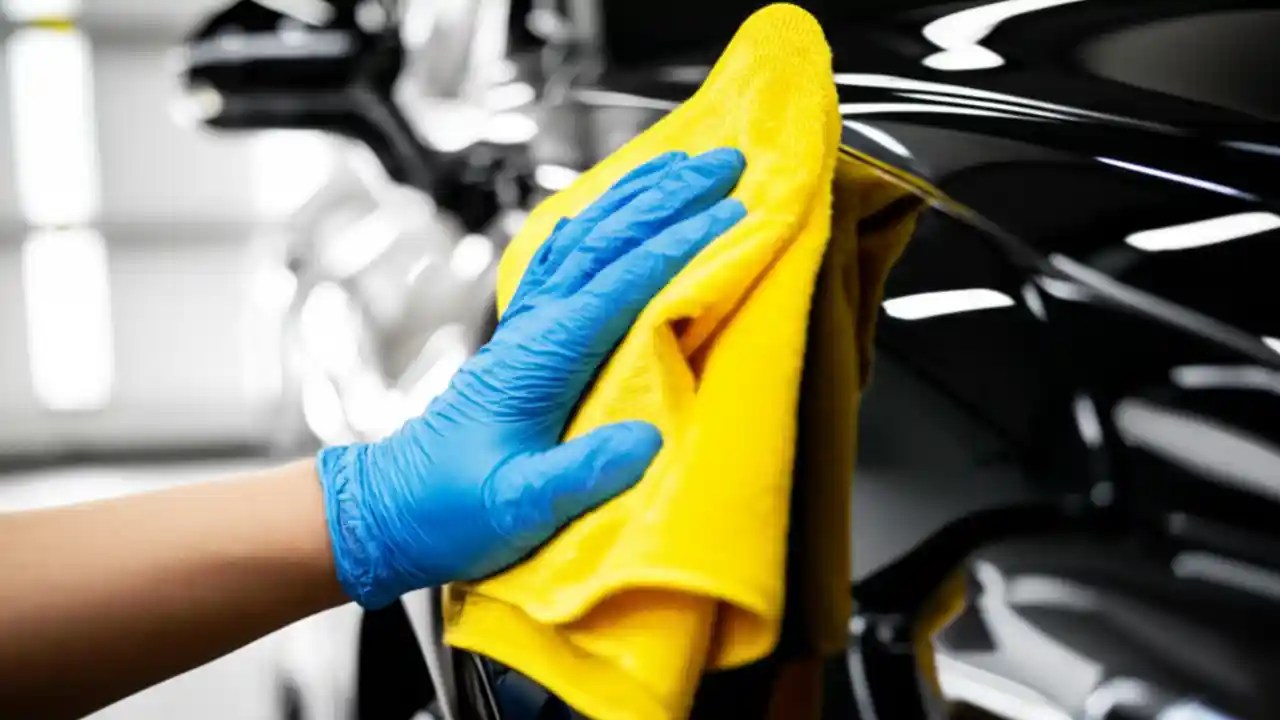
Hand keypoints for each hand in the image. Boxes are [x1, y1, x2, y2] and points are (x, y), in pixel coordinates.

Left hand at [318, 148, 746, 607]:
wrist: (391, 509)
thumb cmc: (452, 512)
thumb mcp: (516, 509)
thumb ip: (579, 475)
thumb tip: (649, 439)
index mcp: (540, 359)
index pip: (621, 283)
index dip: (679, 245)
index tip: (733, 213)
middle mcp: (533, 328)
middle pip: (606, 242)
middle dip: (669, 198)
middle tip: (727, 163)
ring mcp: (526, 328)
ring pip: (585, 240)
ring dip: (638, 198)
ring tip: (686, 166)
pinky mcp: (525, 339)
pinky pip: (564, 261)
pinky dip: (596, 225)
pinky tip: (611, 209)